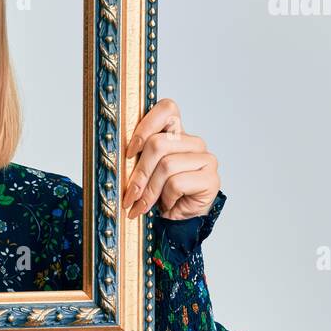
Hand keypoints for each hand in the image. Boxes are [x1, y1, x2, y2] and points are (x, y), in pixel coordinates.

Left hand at [121, 97, 219, 220]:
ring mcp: (206, 159)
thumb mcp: (144, 171)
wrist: (178, 221)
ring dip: (150, 190)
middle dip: (139, 173)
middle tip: (129, 195)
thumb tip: (119, 152)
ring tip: (144, 204)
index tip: (130, 152)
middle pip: (158, 143)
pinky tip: (169, 204)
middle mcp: (193, 142)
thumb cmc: (159, 194)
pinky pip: (177, 183)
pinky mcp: (211, 179)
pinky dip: (166, 198)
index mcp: (177, 133)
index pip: (167, 108)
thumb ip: (137, 155)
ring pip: (166, 165)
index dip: (145, 127)